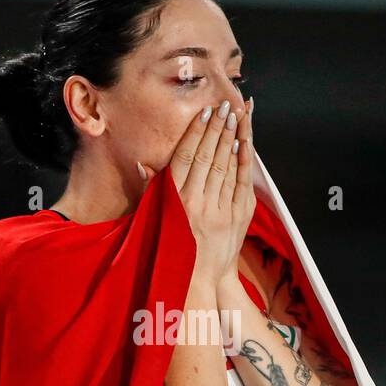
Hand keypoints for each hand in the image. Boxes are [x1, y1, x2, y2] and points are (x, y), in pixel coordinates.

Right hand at [137, 96, 255, 285]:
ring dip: (230, 138)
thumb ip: (152, 189)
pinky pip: (238, 183)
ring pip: (224, 166)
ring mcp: (215, 210)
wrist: (195, 279)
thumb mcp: (154, 218)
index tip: (204, 113)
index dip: (196, 132)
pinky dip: (240, 162)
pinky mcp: (233, 218)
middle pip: (207, 155)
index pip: (186, 156)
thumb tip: (143, 163)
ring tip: (234, 116)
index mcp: (173, 199)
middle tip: (224, 105)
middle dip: (217, 128)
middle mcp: (194, 201)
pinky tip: (242, 144)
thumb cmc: (171, 248)